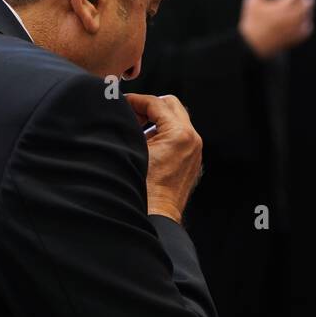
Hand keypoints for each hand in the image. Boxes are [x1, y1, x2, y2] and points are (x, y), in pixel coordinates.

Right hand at [124, 93, 202, 221]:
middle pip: (171, 106)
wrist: (155, 216)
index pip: (156, 103)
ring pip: (176, 121)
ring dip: (155, 120)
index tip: (121, 102)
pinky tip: (145, 144)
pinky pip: (178, 137)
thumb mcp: (132, 149)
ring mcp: (194, 152)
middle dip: (149, 106)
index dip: (135, 100)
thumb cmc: (142, 189)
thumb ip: (129, 125)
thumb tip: (122, 111)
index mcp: (180, 134)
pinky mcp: (191, 162)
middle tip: (130, 114)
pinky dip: (163, 133)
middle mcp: (192, 140)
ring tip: (136, 130)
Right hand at [238, 0, 313, 57]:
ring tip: (303, 7)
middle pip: (307, 3)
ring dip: (307, 9)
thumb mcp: (252, 1)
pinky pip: (308, 28)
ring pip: (308, 15)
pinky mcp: (295, 38)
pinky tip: (302, 20)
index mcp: (280, 7)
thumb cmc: (252, 21)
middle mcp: (289, 17)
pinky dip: (307, 22)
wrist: (253, 45)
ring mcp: (294, 28)